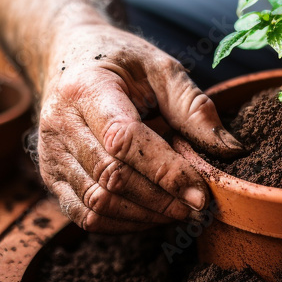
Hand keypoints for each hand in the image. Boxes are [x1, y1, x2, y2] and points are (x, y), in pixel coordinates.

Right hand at [36, 23, 243, 232]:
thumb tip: (231, 151)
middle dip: (161, 199)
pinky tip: (151, 214)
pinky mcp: (51, 177)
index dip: (165, 171)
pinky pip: (85, 216)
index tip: (201, 192)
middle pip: (112, 178)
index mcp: (87, 88)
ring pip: (98, 204)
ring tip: (179, 210)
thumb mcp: (162, 68)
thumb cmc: (122, 62)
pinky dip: (123, 224)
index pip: (124, 140)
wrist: (70, 57)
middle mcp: (59, 123)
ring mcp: (50, 154)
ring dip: (145, 216)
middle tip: (198, 205)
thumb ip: (195, 107)